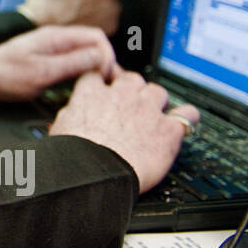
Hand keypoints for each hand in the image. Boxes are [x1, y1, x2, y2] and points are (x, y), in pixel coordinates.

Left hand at [0, 25, 116, 103]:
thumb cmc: (4, 75)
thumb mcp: (43, 72)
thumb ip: (73, 63)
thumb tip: (101, 56)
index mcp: (56, 37)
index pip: (96, 36)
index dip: (108, 54)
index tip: (108, 75)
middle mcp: (55, 39)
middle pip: (91, 44)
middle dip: (104, 62)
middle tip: (108, 84)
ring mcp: (50, 49)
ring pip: (82, 54)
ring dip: (93, 68)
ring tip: (98, 86)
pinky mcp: (45, 60)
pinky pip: (71, 62)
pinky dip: (80, 72)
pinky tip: (80, 85)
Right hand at [50, 69, 198, 192]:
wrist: (96, 174)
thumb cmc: (75, 155)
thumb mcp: (60, 128)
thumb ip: (70, 115)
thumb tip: (69, 116)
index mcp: (92, 94)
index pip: (97, 73)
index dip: (101, 80)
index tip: (103, 86)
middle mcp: (122, 96)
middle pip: (132, 79)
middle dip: (131, 89)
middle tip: (129, 102)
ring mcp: (148, 110)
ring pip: (158, 91)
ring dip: (156, 100)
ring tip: (154, 113)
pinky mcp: (168, 129)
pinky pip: (187, 115)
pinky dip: (186, 118)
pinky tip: (184, 122)